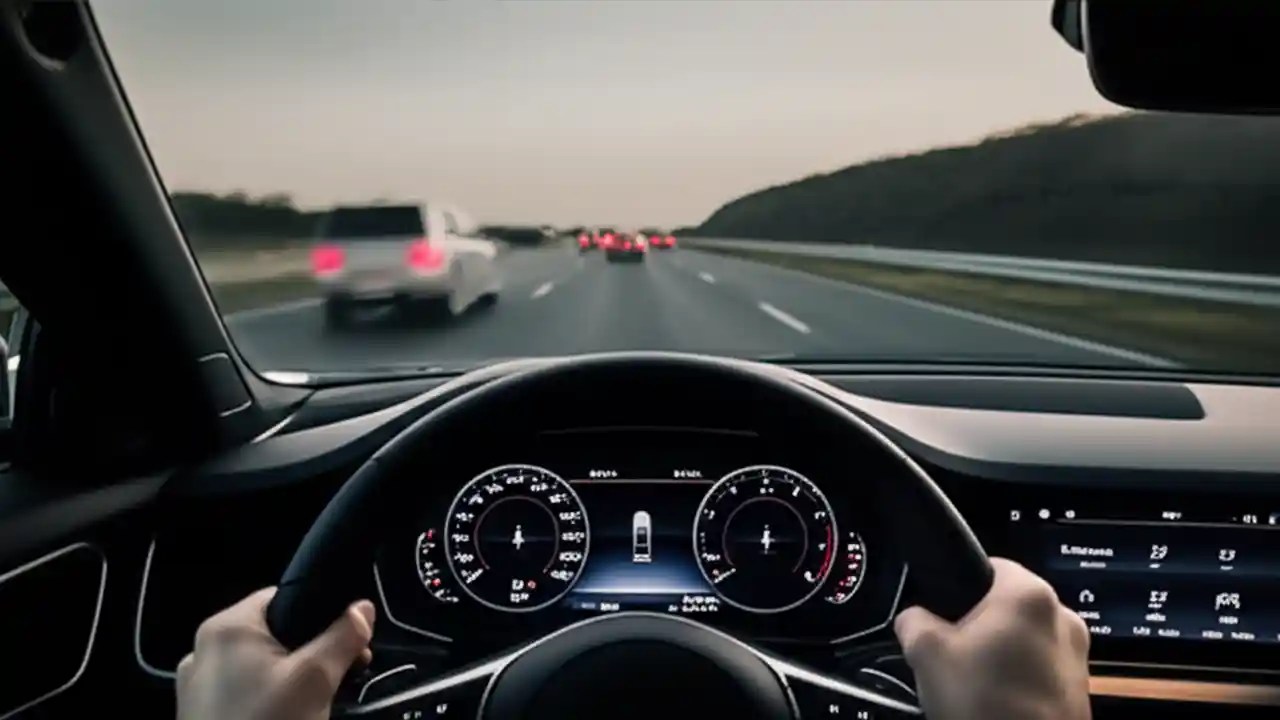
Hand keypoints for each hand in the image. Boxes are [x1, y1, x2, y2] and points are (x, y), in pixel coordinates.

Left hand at [177, 587, 375, 719]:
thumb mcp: (316, 680)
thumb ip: (342, 637)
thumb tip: (363, 607)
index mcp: (227, 627)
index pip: (283, 597)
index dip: (322, 613)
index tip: (350, 642)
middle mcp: (203, 649)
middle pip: (274, 633)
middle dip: (312, 651)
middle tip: (342, 675)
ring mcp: (197, 685)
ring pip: (260, 665)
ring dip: (293, 677)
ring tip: (317, 701)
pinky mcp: (200, 714)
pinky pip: (243, 690)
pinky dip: (269, 697)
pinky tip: (287, 717)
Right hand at [894, 558, 1090, 719]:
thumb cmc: (982, 702)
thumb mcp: (925, 653)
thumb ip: (913, 619)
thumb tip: (914, 617)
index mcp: (1029, 593)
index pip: (987, 564)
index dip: (957, 587)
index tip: (941, 616)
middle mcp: (1063, 615)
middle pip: (1005, 605)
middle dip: (978, 625)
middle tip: (951, 654)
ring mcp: (1078, 654)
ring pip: (1023, 638)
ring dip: (999, 653)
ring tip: (973, 683)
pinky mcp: (1081, 687)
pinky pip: (1039, 667)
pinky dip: (1018, 677)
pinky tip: (996, 701)